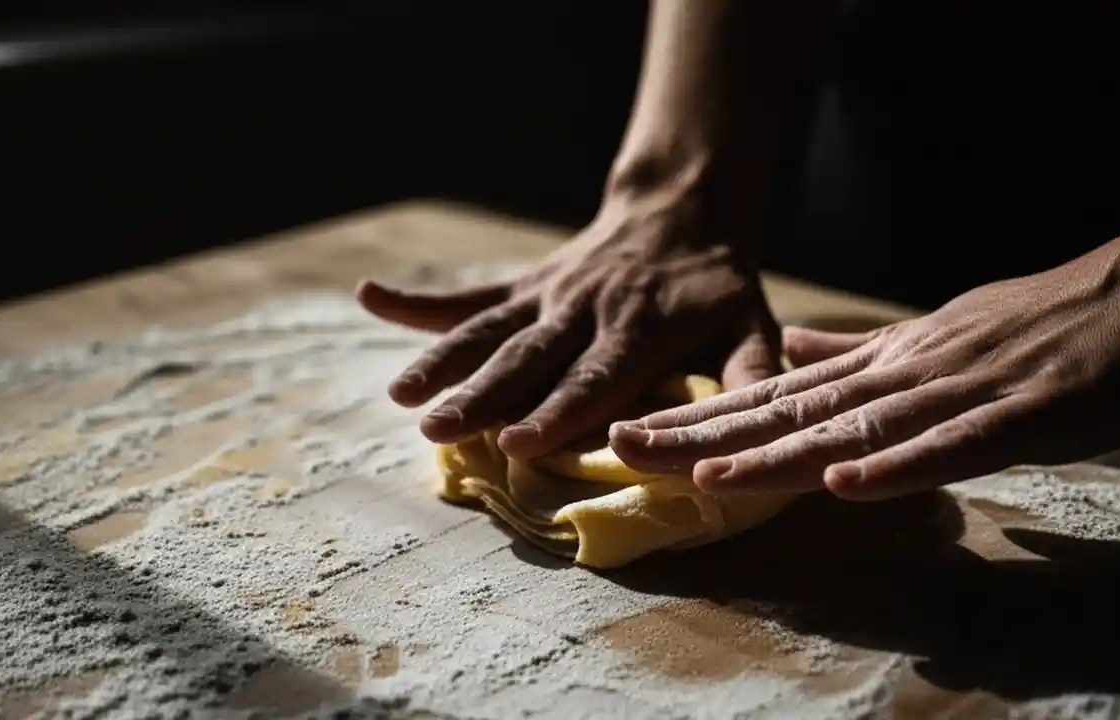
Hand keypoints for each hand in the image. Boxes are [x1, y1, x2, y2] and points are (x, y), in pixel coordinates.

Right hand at [357, 192, 780, 458]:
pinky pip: (469, 294)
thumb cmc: (716, 288)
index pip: (595, 377)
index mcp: (640, 329)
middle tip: (436, 429)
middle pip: (527, 359)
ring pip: (488, 331)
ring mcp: (548, 295)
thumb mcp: (750, 327)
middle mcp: (585, 311)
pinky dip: (418, 300)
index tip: (515, 443)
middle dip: (481, 397)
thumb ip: (747, 376)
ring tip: (400, 396)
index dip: (557, 412)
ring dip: (442, 362)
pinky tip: (369, 297)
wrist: (681, 211)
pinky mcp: (525, 285)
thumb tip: (748, 436)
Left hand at [610, 226, 1119, 499]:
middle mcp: (902, 375)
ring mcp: (958, 392)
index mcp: (880, 364)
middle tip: (621, 447)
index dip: (699, 416)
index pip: (773, 396)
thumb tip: (792, 351)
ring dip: (779, 455)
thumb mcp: (927, 339)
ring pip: (854, 430)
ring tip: (705, 475)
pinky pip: (954, 446)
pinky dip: (899, 466)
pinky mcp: (1022, 413)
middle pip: (788, 410)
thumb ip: (857, 354)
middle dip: (703, 433)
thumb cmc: (1034, 326)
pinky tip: (845, 484)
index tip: (629, 431)